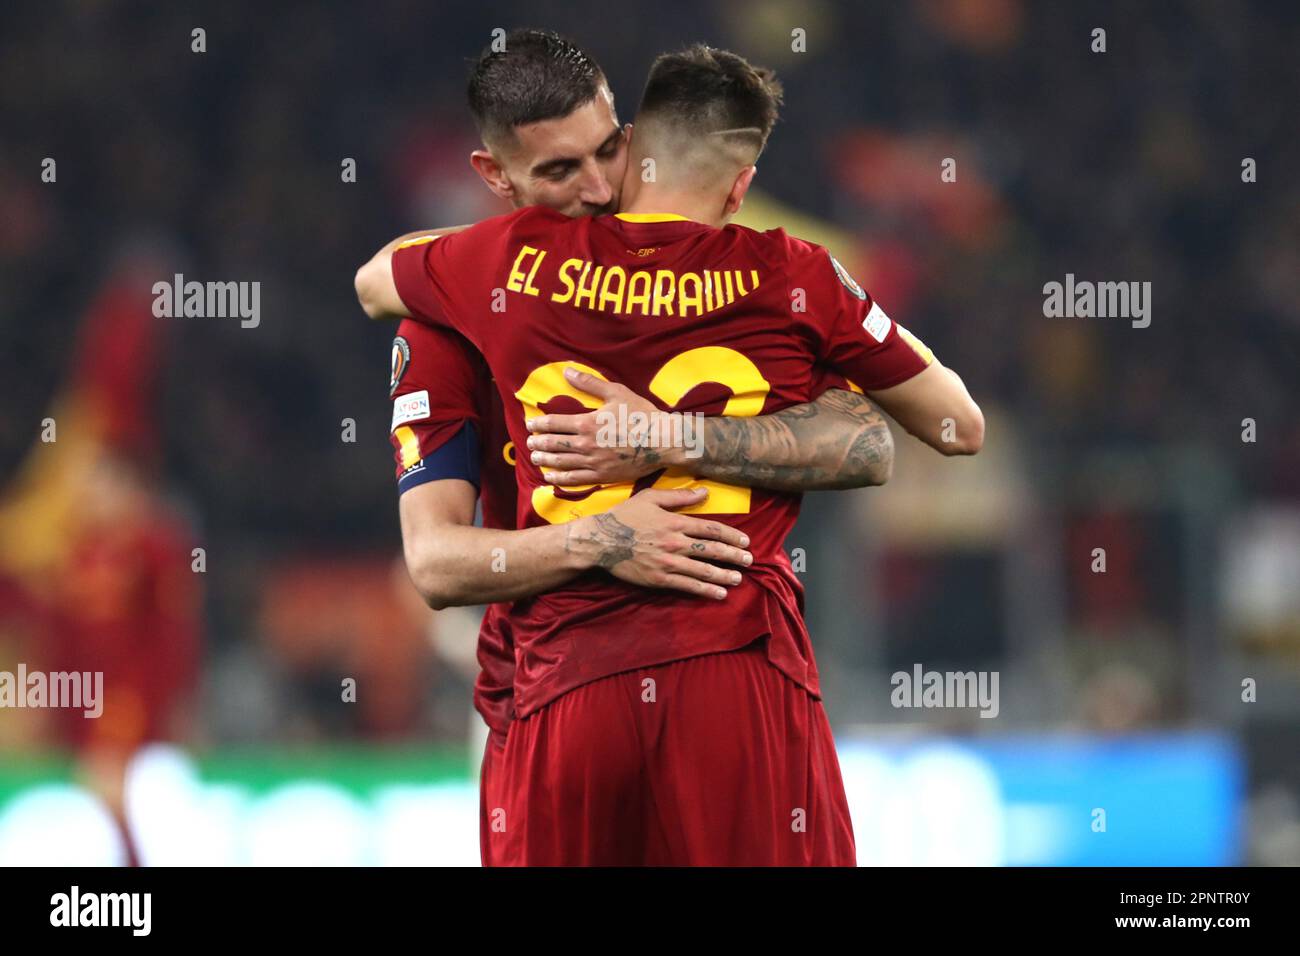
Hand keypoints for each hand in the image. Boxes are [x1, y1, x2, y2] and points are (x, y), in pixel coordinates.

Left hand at [525, 367, 682, 484]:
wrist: (663, 441)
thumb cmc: (641, 415)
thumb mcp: (616, 393)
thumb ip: (590, 383)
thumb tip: (566, 372)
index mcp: (587, 423)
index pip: (554, 424)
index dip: (539, 424)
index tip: (530, 425)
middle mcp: (586, 445)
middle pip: (553, 445)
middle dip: (538, 444)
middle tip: (529, 443)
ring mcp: (593, 463)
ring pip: (561, 463)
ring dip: (544, 461)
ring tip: (535, 458)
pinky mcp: (602, 476)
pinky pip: (575, 480)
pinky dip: (559, 479)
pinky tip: (550, 478)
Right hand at [564, 487, 751, 599]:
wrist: (600, 541)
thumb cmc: (624, 516)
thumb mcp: (650, 498)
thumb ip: (679, 497)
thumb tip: (704, 492)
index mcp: (675, 522)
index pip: (711, 529)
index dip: (731, 535)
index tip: (745, 541)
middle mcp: (676, 542)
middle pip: (712, 550)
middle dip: (734, 556)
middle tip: (749, 560)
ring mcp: (668, 562)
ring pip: (704, 570)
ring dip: (724, 575)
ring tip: (738, 578)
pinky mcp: (660, 579)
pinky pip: (688, 585)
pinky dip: (706, 590)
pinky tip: (720, 593)